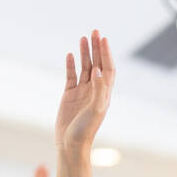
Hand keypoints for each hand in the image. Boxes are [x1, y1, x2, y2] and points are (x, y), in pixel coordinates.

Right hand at [55, 30, 114, 155]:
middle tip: (94, 31)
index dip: (106, 54)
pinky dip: (71, 65)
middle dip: (96, 48)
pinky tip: (70, 55)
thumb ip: (98, 90)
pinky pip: (71, 76)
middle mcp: (94, 91)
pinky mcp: (69, 95)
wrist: (70, 145)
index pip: (107, 69)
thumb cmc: (85, 130)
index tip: (103, 39)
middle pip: (97, 64)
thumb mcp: (95, 110)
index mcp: (104, 94)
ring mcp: (81, 92)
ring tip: (83, 37)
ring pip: (84, 68)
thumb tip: (98, 70)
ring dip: (85, 53)